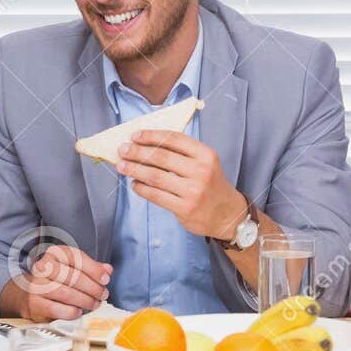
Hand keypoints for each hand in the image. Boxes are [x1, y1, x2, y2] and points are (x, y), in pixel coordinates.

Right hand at [17, 245, 111, 321]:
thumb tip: (108, 270)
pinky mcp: (34, 304)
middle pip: (73, 277)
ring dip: (85, 301)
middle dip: (92, 288)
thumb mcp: (73, 268)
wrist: (28, 293)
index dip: (94, 269)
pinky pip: (56, 309)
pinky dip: (71, 312)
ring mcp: (36, 285)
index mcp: (54, 254)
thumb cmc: (56, 279)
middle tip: (103, 295)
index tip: (106, 280)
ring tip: (94, 304)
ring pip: (66, 294)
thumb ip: (91, 268)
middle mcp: (43, 267)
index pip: (76, 257)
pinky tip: (78, 311)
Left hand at [117, 130, 246, 239]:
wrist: (228, 214)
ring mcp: (193, 191)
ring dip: (135, 170)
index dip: (152, 136)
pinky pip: (156, 196)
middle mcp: (201, 171)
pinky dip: (142, 188)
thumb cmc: (211, 185)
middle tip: (122, 150)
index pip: (174, 139)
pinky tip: (134, 184)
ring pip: (155, 177)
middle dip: (138, 152)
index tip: (135, 135)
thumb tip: (147, 144)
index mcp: (206, 155)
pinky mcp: (185, 208)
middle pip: (161, 158)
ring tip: (122, 166)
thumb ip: (182, 153)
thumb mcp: (205, 163)